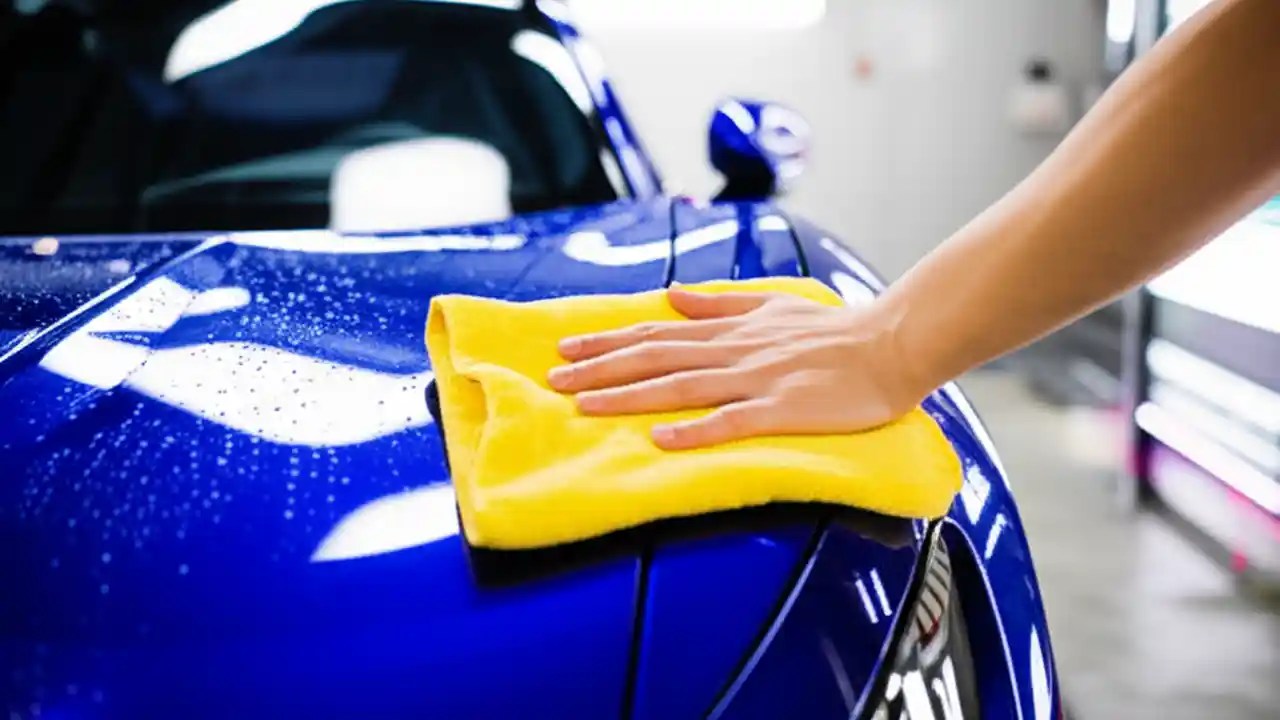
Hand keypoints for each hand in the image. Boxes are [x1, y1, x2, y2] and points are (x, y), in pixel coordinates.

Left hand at [547, 288, 926, 449]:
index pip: (656, 333)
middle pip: (655, 358)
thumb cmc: (833, 329)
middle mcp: (733, 352)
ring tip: (585, 406)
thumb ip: (719, 303)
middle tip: (555, 379)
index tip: (566, 350)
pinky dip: (695, 430)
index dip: (608, 342)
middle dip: (601, 369)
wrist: (889, 344)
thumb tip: (670, 293)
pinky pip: (732, 421)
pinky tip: (661, 440)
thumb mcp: (771, 305)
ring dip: (630, 396)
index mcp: (730, 330)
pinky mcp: (783, 408)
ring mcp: (757, 379)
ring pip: (681, 386)